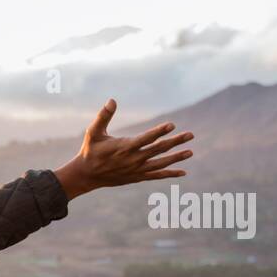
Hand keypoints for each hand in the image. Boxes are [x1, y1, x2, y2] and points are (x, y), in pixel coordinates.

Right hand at [54, 98, 193, 199]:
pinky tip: (182, 172)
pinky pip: (156, 175)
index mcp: (124, 147)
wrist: (86, 175)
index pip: (145, 139)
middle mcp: (133, 160)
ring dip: (176, 158)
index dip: (159, 132)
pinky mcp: (137, 177)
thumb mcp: (93, 132)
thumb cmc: (90, 150)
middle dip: (175, 142)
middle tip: (191, 135)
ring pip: (160, 164)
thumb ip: (103, 116)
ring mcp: (136, 170)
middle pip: (158, 150)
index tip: (172, 125)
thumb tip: (112, 100)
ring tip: (190, 152)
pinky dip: (169, 174)